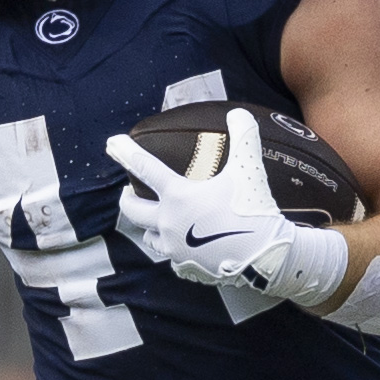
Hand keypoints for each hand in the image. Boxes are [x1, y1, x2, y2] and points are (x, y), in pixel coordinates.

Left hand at [105, 107, 296, 290]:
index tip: (111, 143)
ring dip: (148, 226)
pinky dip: (173, 249)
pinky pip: (172, 257)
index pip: (144, 168)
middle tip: (128, 191)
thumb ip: (243, 137)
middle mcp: (168, 223)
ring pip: (148, 237)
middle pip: (132, 210)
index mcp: (178, 196)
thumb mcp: (248, 169)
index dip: (125, 153)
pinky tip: (182, 246)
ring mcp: (174, 248)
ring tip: (154, 220)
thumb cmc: (254, 209)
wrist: (268, 255)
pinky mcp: (186, 267)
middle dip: (127, 199)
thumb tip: (239, 113)